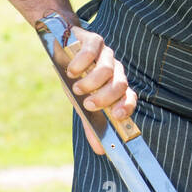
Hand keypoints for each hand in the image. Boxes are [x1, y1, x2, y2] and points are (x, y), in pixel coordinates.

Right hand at [62, 27, 136, 154]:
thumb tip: (101, 151)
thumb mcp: (82, 103)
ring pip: (106, 71)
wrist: (60, 45)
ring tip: (76, 87)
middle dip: (104, 98)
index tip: (116, 115)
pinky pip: (92, 51)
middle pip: (120, 85)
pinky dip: (80, 63)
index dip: (127, 107)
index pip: (130, 97)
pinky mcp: (94, 40)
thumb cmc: (75, 77)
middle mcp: (116, 70)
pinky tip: (71, 70)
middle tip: (88, 103)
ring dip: (90, 83)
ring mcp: (107, 54)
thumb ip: (92, 124)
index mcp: (116, 86)